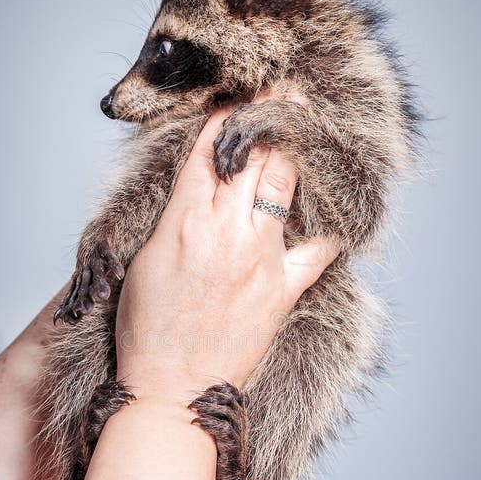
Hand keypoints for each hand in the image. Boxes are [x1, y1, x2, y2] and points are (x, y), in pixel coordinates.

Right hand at [115, 92, 340, 403]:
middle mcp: (226, 230)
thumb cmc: (147, 330)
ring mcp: (260, 258)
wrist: (174, 387)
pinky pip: (318, 249)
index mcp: (184, 220)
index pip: (209, 149)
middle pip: (253, 155)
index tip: (238, 99)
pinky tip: (336, 211)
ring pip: (285, 183)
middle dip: (270, 115)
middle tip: (286, 91)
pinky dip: (329, 228)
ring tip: (306, 121)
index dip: (226, 117)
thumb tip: (198, 190)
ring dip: (296, 148)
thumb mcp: (144, 261)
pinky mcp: (283, 289)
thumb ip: (173, 217)